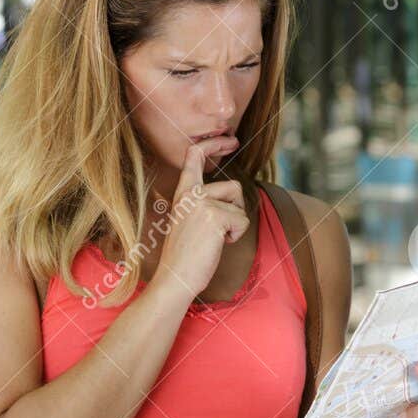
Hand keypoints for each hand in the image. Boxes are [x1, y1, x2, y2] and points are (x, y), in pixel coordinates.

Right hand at [152, 144, 249, 304]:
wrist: (175, 279)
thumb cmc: (187, 255)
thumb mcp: (191, 220)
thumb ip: (204, 203)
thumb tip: (232, 192)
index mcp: (183, 193)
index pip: (194, 156)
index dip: (214, 144)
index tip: (230, 139)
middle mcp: (190, 193)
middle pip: (234, 186)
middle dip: (237, 208)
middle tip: (220, 231)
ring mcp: (201, 203)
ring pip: (240, 203)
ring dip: (235, 223)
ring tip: (215, 238)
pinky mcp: (214, 216)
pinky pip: (243, 220)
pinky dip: (236, 235)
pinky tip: (218, 244)